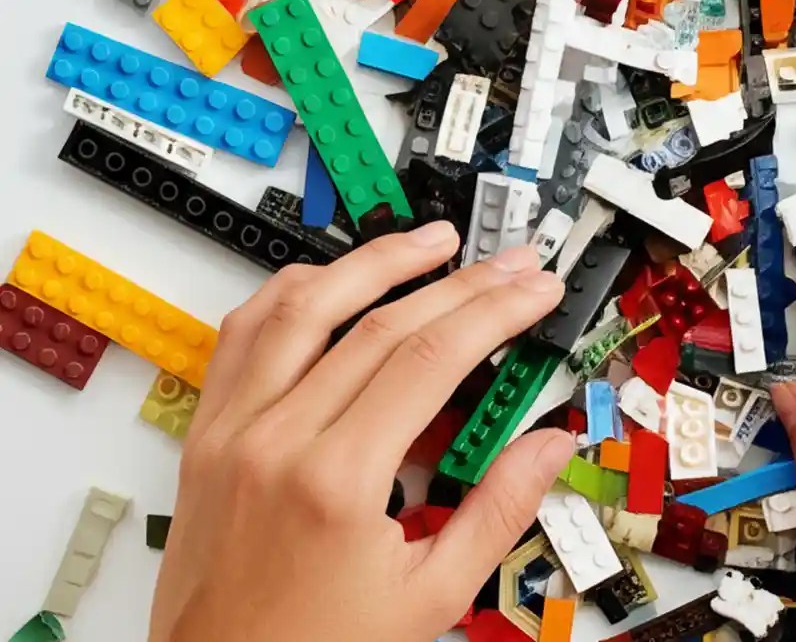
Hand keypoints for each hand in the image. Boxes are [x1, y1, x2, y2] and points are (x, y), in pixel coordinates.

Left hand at [149, 222, 573, 641]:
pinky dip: (289, 294)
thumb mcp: (432, 596)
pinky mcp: (206, 434)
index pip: (430, 359)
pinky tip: (328, 278)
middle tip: (511, 263)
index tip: (534, 290)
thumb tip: (548, 445)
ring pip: (303, 307)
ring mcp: (232, 430)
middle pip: (380, 324)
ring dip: (373, 261)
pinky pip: (241, 335)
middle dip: (460, 283)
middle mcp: (276, 440)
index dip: (494, 312)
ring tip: (430, 240)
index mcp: (336, 482)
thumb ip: (499, 512)